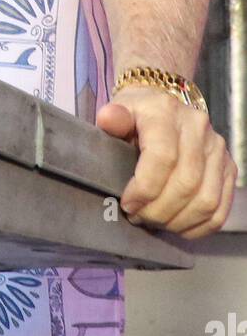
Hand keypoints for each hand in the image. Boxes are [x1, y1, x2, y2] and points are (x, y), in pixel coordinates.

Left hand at [95, 86, 238, 238]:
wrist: (163, 109)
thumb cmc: (136, 116)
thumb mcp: (119, 111)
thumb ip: (112, 118)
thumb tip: (107, 120)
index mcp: (166, 112)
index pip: (163, 157)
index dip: (144, 188)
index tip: (127, 203)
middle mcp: (198, 128)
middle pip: (186, 183)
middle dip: (158, 211)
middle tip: (138, 217)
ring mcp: (217, 149)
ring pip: (206, 201)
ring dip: (177, 221)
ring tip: (154, 221)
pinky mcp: (229, 169)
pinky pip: (220, 209)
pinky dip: (198, 226)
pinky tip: (176, 226)